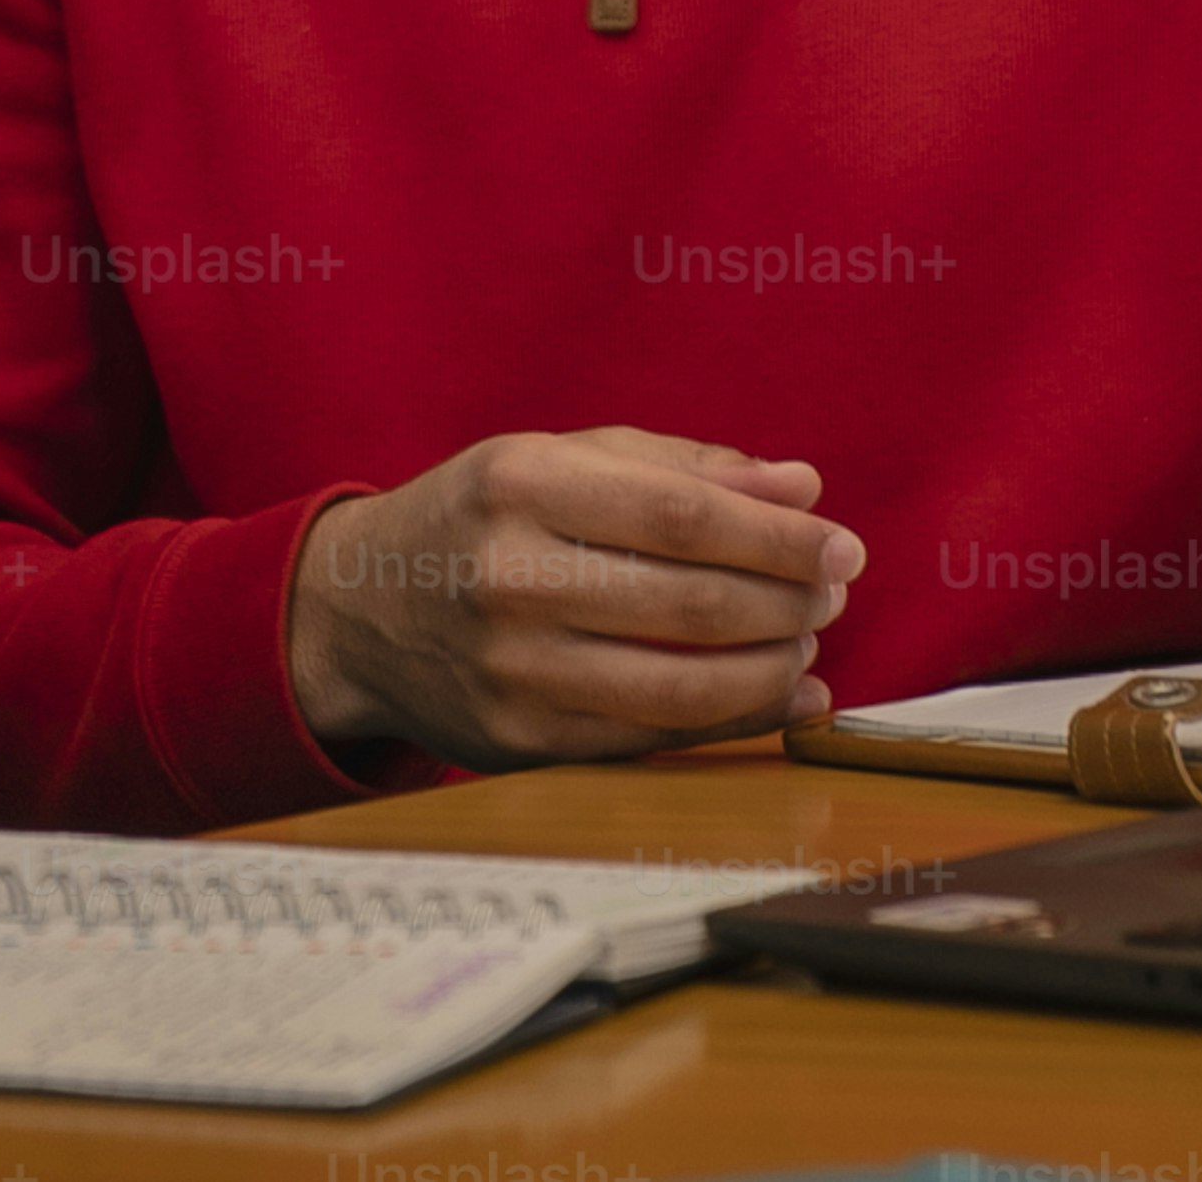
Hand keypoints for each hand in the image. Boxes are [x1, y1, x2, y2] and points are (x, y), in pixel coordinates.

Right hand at [282, 427, 860, 766]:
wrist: (358, 609)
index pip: (682, 516)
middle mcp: (509, 577)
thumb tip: (801, 489)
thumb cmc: (483, 518)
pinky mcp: (520, 741)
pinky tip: (781, 695)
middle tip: (833, 593)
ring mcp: (512, 670)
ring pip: (683, 683)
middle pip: (692, 602)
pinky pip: (654, 738)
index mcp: (520, 484)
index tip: (843, 545)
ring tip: (806, 639)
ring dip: (772, 666)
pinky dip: (736, 720)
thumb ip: (684, 467)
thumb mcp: (560, 459)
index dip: (778, 538)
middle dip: (788, 601)